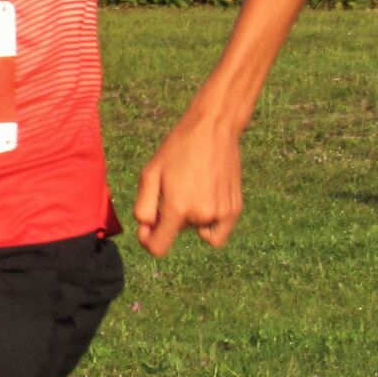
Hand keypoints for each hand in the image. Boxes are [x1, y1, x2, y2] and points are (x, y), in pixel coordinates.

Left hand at [133, 113, 244, 257]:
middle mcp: (201, 215)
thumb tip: (146, 232)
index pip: (158, 248)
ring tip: (193, 186)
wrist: (214, 128)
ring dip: (191, 217)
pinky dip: (209, 224)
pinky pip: (217, 233)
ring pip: (196, 230)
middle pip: (177, 232)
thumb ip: (142, 208)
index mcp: (177, 207)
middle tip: (175, 186)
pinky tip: (207, 200)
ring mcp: (221, 213)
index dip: (148, 240)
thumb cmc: (178, 148)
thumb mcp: (150, 174)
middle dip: (171, 217)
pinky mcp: (234, 210)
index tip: (148, 227)